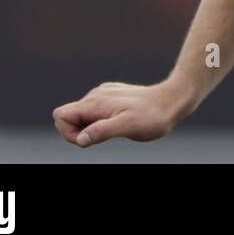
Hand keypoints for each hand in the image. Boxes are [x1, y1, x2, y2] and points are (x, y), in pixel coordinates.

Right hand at [52, 80, 191, 148]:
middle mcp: (96, 96)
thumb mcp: (127, 127)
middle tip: (105, 136)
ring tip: (115, 129)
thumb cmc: (152, 116)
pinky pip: (95, 110)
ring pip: (81, 114)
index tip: (90, 139)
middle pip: (68, 116)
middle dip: (78, 131)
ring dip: (90, 127)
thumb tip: (80, 139)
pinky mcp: (112, 97)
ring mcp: (104, 95)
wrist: (172, 100)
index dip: (67, 132)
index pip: (61, 115)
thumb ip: (101, 131)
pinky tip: (120, 121)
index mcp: (95, 102)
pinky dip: (100, 120)